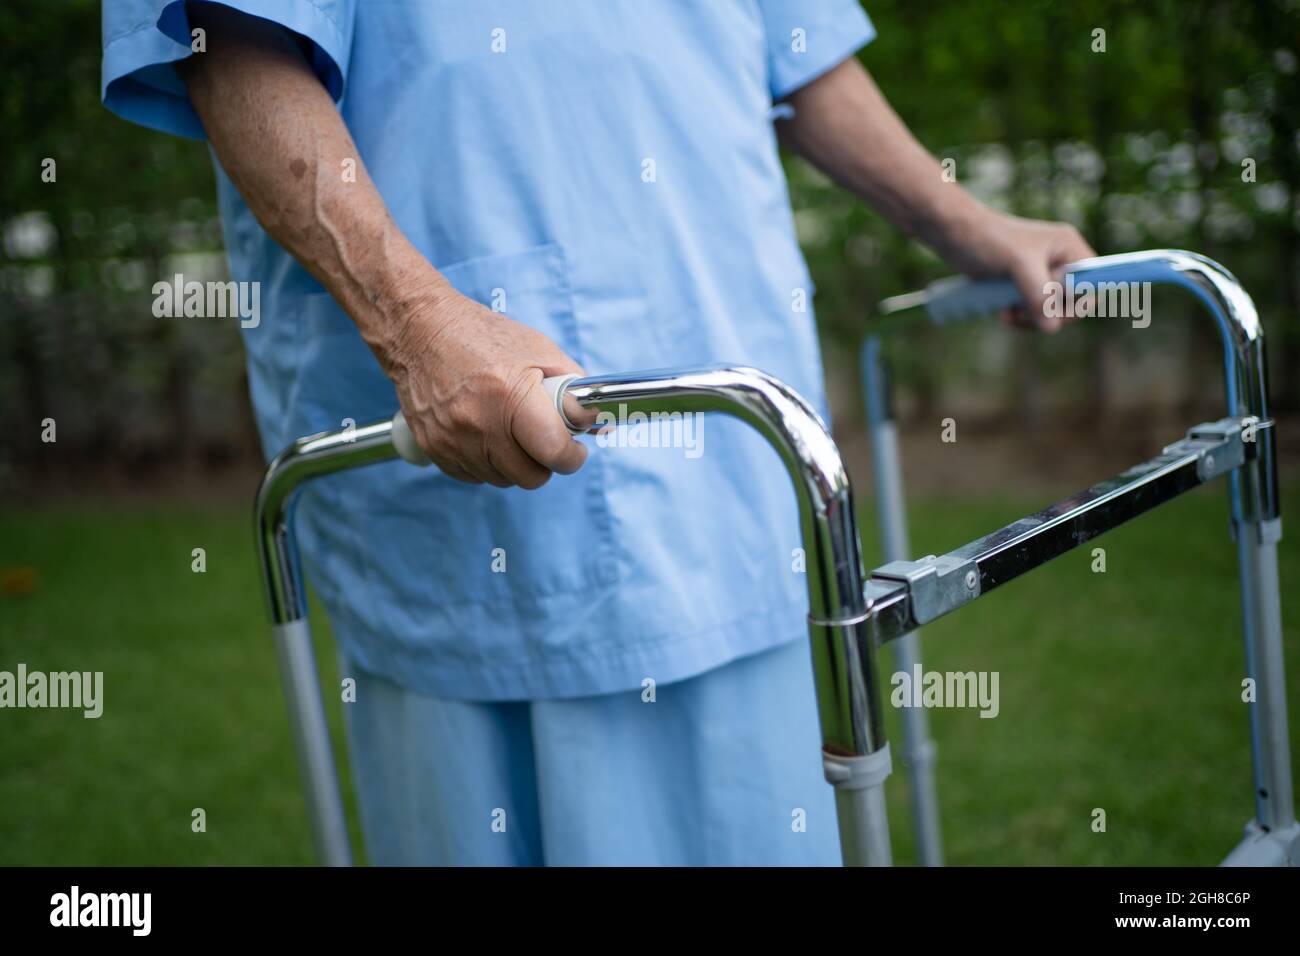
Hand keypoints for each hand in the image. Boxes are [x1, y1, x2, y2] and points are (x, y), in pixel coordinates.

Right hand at [371, 286, 596, 487]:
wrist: (419, 331)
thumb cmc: (482, 336)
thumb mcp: (538, 349)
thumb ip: (571, 389)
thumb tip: (595, 421)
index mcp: (510, 395)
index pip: (553, 452)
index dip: (571, 457)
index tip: (575, 450)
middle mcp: (479, 423)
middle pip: (529, 477)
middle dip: (544, 463)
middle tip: (545, 443)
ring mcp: (452, 440)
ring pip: (501, 480)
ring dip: (514, 464)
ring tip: (512, 432)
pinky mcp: (433, 448)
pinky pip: (473, 476)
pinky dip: (486, 463)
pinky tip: (486, 436)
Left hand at [938, 208, 1097, 332]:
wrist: (954, 235)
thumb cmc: (988, 240)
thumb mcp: (1017, 266)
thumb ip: (1038, 294)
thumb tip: (1052, 328)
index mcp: (1068, 248)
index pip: (1093, 283)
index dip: (1081, 302)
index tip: (1055, 312)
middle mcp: (1060, 261)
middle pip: (1072, 302)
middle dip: (1049, 314)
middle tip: (1021, 313)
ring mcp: (1041, 275)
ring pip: (1050, 311)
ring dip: (1030, 319)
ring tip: (1007, 312)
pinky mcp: (1023, 286)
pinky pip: (1032, 311)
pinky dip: (1020, 317)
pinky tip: (1002, 312)